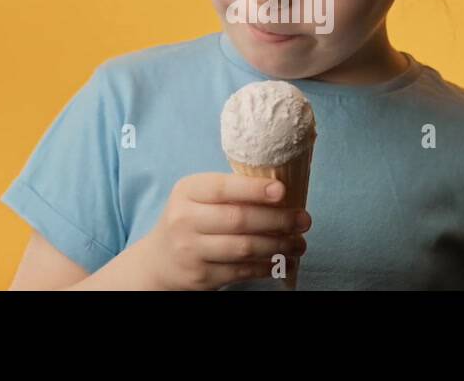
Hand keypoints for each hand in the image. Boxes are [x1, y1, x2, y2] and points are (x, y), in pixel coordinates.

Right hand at [138, 172, 310, 289]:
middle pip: (239, 219)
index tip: (282, 191)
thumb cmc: (191, 220)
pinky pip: (242, 271)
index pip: (223, 188)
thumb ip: (231, 191)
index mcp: (188, 191)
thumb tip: (281, 191)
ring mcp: (191, 250)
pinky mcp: (200, 276)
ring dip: (279, 246)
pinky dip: (267, 266)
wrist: (159, 261)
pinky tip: (283, 260)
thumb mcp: (199, 197)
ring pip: (244, 248)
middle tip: (304, 220)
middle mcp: (185, 219)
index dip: (255, 190)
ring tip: (299, 243)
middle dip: (278, 220)